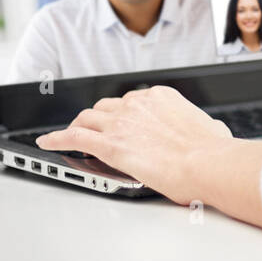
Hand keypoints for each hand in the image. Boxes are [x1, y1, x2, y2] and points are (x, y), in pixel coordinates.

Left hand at [36, 86, 243, 207]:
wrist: (207, 163)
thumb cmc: (213, 150)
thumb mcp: (211, 128)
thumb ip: (200, 126)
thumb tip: (208, 132)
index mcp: (161, 97)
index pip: (132, 101)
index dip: (124, 113)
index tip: (122, 121)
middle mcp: (137, 104)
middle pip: (106, 107)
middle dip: (98, 117)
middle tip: (95, 128)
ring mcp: (121, 122)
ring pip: (86, 119)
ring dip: (77, 126)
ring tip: (69, 135)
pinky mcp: (109, 144)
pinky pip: (73, 137)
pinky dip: (57, 138)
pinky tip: (48, 142)